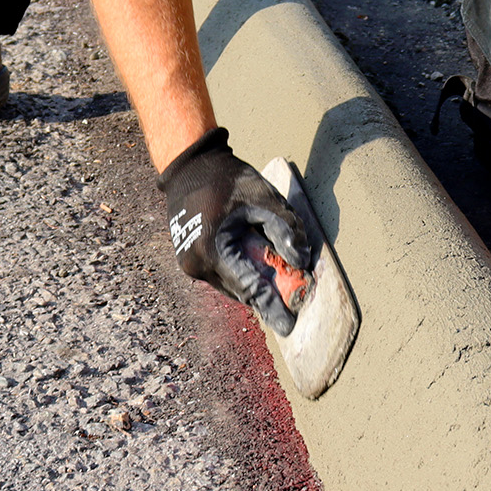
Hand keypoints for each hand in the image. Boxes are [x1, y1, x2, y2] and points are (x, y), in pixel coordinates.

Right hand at [158, 128, 312, 334]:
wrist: (190, 164)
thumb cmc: (226, 178)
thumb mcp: (262, 198)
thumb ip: (284, 229)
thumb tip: (301, 261)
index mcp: (212, 251)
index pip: (249, 288)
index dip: (272, 307)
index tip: (289, 326)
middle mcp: (196, 265)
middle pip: (240, 291)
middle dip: (266, 296)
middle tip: (293, 298)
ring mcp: (189, 264)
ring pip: (230, 284)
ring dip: (253, 283)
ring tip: (277, 277)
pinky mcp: (188, 258)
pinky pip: (220, 274)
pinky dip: (240, 272)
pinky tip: (255, 261)